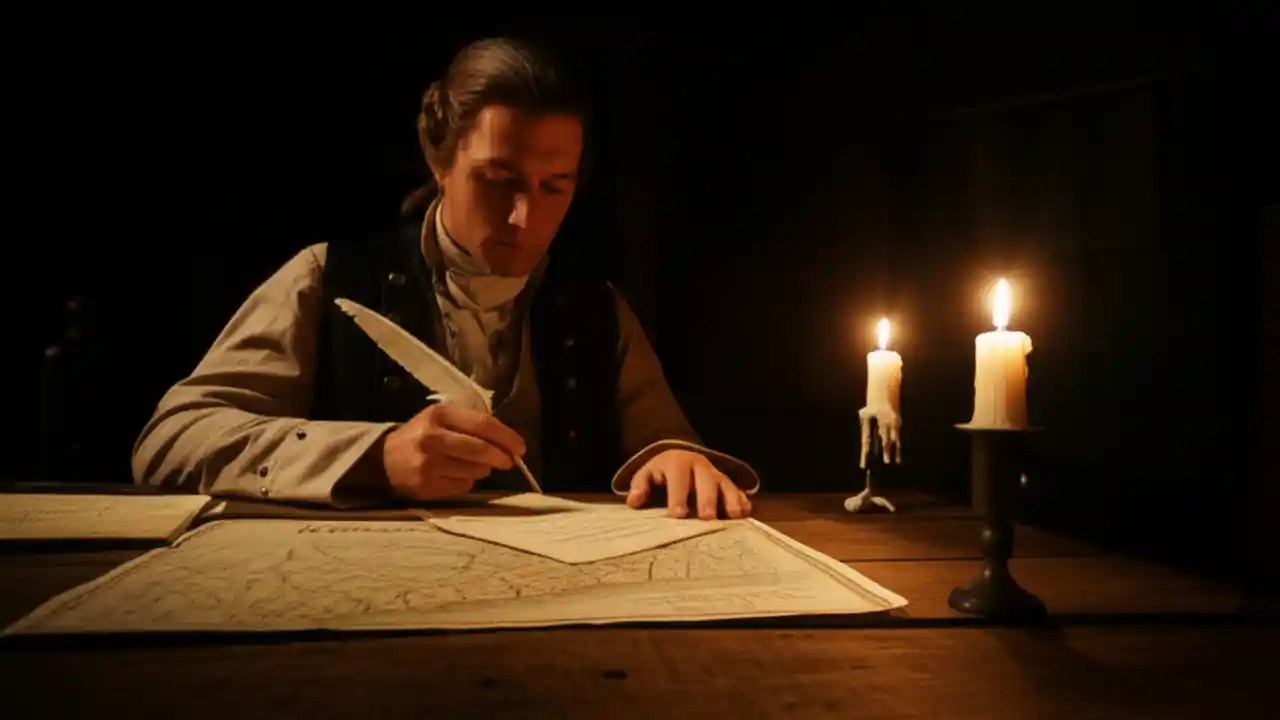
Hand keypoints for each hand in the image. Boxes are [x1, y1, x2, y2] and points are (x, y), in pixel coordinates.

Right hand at [381, 403, 525, 500]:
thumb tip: (508, 443)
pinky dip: (468, 481)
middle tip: (508, 461)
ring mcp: (428, 464)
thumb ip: (471, 424)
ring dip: (484, 469)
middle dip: (501, 457)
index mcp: (439, 414)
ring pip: (474, 470)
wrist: (384, 460)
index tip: (520, 447)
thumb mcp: (441, 418)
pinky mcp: (426, 486)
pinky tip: (457, 475)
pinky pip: (463, 486)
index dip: (506, 436)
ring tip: (477, 465)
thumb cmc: (421, 435)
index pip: (482, 424)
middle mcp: (432, 438)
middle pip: (480, 449)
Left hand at [626, 449, 751, 518]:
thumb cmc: (661, 473)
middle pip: (706, 480)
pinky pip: (738, 491)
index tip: (677, 515)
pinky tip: (746, 515)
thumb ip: (639, 486)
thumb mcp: (646, 474)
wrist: (681, 458)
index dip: (678, 496)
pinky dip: (742, 501)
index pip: (678, 479)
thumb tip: (634, 501)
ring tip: (735, 515)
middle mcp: (701, 466)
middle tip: (707, 518)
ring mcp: (716, 475)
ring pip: (726, 484)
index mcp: (678, 463)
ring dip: (731, 499)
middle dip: (707, 498)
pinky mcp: (728, 484)